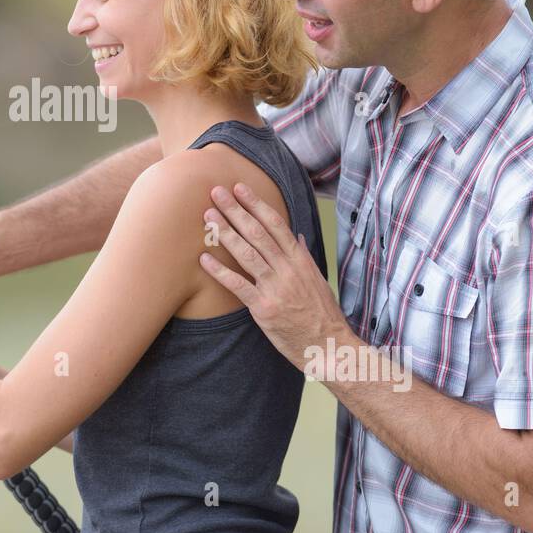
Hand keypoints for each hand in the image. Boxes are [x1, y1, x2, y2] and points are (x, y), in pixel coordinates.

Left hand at [199, 182, 351, 365]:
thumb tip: (297, 237)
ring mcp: (276, 287)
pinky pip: (238, 285)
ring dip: (225, 233)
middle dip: (235, 210)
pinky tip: (203, 259)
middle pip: (258, 232)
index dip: (256, 204)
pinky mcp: (264, 308)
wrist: (328, 345)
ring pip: (247, 253)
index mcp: (300, 260)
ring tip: (208, 217)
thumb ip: (304, 257)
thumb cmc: (322, 314)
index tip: (240, 188)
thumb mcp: (318, 280)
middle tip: (216, 192)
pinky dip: (220, 271)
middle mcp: (288, 269)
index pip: (276, 224)